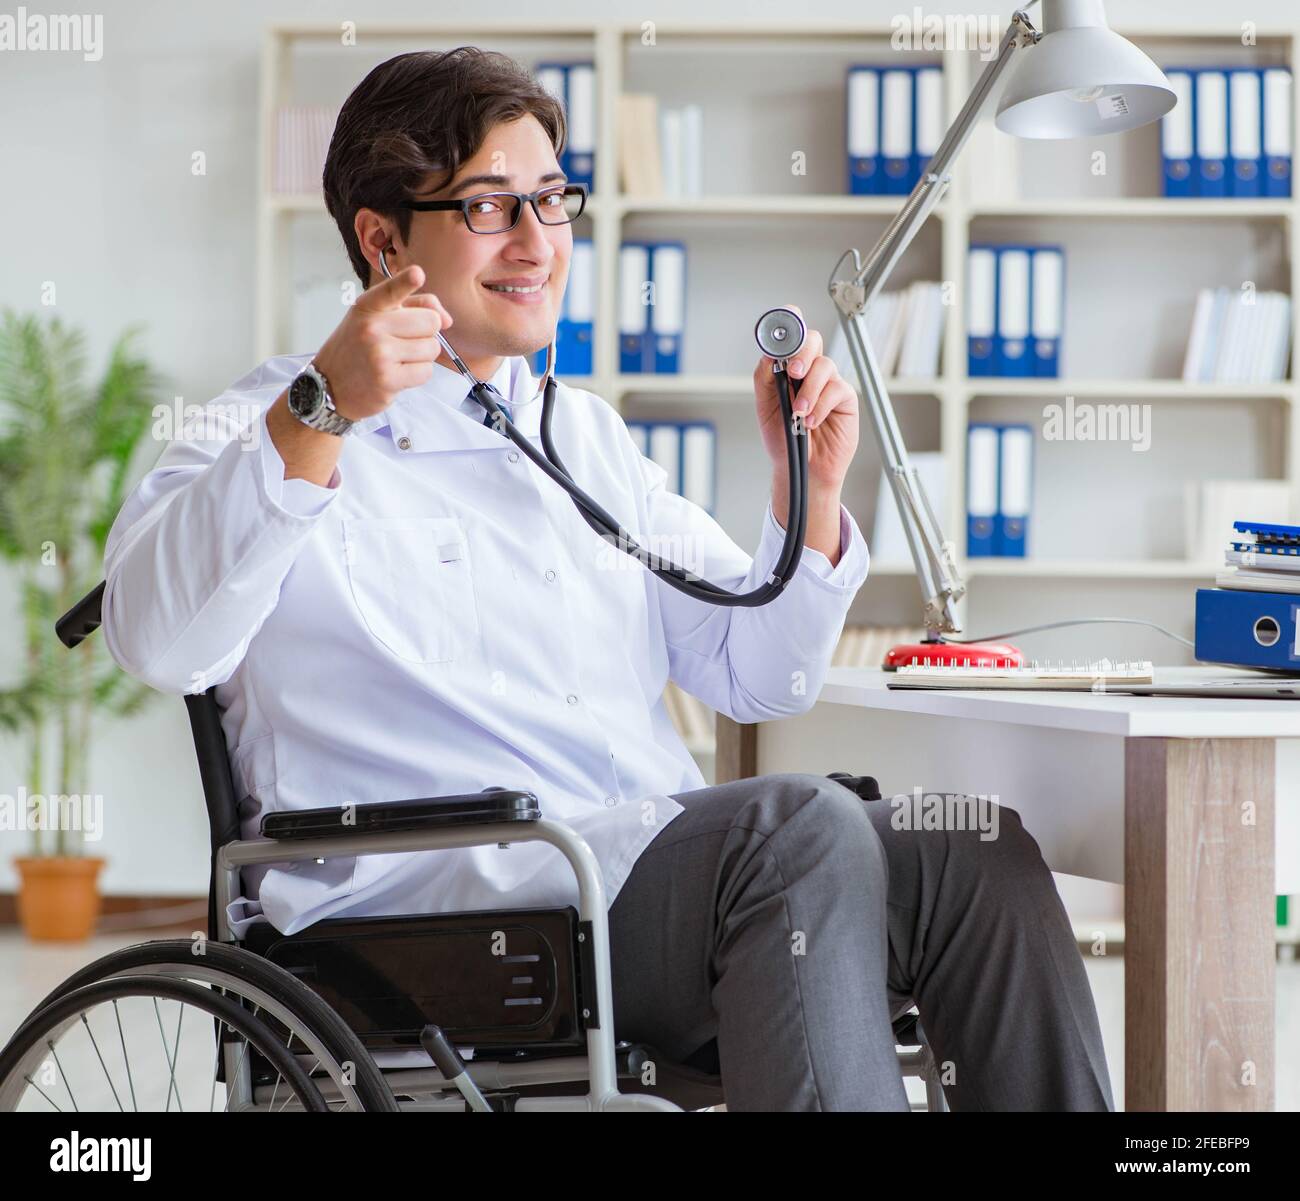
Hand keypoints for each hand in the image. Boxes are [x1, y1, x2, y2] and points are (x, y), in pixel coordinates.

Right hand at [313, 265, 452, 420]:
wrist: (329, 387)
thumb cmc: (358, 350)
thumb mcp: (374, 320)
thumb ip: (412, 308)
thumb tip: (447, 319)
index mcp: (367, 307)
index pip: (390, 291)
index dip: (405, 282)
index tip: (417, 274)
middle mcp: (372, 327)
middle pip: (431, 322)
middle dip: (426, 334)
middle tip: (405, 342)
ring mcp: (379, 354)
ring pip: (432, 348)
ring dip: (422, 357)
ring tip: (399, 360)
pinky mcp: (388, 379)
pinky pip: (426, 371)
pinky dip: (418, 374)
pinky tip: (398, 375)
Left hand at [752, 303, 858, 494]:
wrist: (799, 469)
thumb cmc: (783, 440)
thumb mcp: (765, 408)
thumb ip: (765, 379)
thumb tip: (768, 354)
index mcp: (788, 370)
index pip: (792, 338)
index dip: (791, 323)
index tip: (788, 316)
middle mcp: (810, 372)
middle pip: (813, 341)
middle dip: (803, 353)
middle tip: (793, 373)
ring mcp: (828, 384)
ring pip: (824, 366)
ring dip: (809, 389)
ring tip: (799, 413)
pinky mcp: (844, 399)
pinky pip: (836, 390)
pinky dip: (821, 405)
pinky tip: (812, 421)